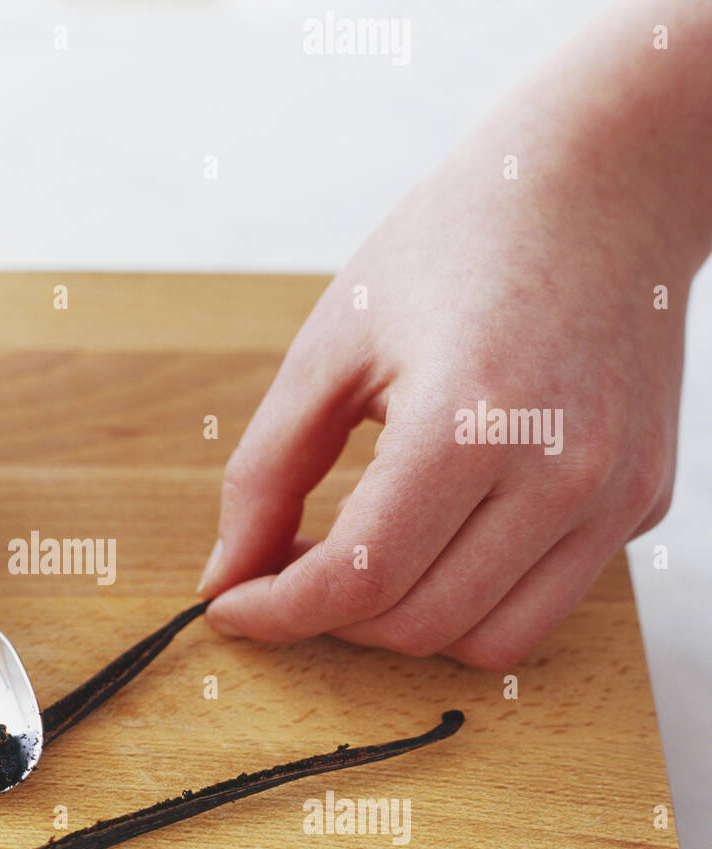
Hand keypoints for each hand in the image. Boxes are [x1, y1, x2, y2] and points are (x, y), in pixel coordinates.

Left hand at [198, 4, 710, 667]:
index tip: (231, 607)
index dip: (277, 611)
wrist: (604, 187)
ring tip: (361, 556)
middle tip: (290, 565)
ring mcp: (613, 497)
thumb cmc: (457, 248)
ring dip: (401, 623)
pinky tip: (436, 535)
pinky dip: (470, 599)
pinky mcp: (640, 503)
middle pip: (415, 625)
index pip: (358, 578)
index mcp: (469, 422)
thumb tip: (226, 575)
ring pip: (484, 643)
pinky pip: (541, 604)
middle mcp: (559, 475)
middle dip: (329, 617)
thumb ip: (265, 472)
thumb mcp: (330, 347)